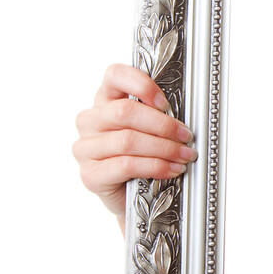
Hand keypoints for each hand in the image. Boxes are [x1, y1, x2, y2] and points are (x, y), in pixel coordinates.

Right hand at [73, 64, 197, 227]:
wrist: (133, 198)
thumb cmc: (144, 157)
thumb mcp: (151, 131)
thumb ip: (159, 116)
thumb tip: (186, 116)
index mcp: (104, 100)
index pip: (115, 75)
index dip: (141, 84)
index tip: (165, 103)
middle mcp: (90, 121)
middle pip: (124, 112)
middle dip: (163, 125)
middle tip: (186, 136)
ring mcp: (86, 149)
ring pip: (127, 140)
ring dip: (164, 148)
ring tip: (185, 155)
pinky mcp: (90, 175)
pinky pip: (126, 165)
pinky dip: (156, 167)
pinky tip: (172, 169)